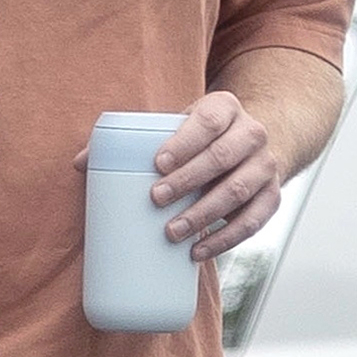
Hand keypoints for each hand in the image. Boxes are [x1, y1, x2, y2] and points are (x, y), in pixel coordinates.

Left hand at [149, 91, 281, 260]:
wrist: (248, 142)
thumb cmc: (201, 134)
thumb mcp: (179, 123)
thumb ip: (139, 137)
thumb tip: (83, 162)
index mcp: (225, 107)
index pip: (207, 122)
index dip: (183, 142)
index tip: (158, 163)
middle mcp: (252, 133)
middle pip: (221, 157)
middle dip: (187, 180)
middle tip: (157, 197)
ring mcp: (266, 166)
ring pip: (237, 192)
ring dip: (203, 214)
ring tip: (173, 230)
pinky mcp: (273, 196)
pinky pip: (253, 222)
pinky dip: (225, 239)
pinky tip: (199, 249)